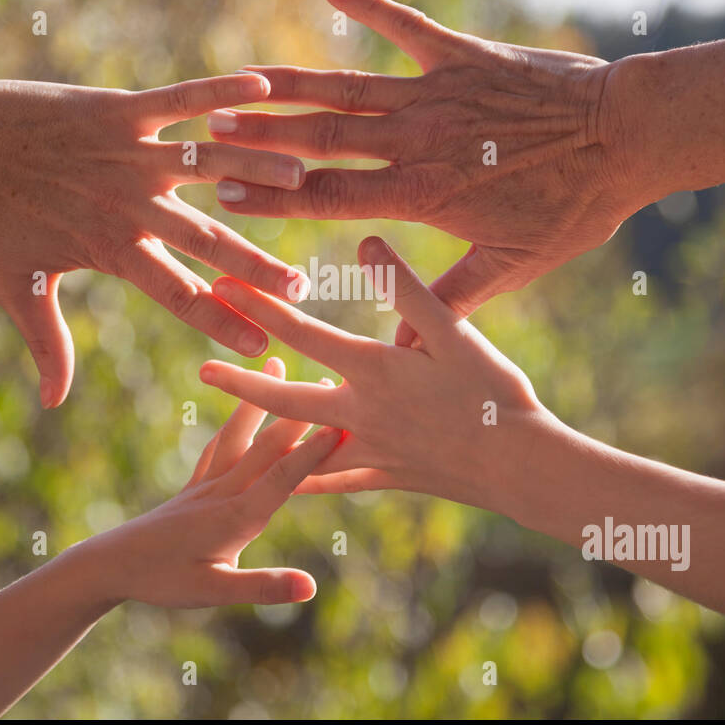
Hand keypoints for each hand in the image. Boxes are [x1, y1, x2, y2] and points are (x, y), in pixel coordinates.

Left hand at [0, 72, 310, 407]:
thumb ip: (49, 345)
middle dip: (257, 266)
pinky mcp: (117, 110)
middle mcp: (128, 204)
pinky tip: (260, 86)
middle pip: (207, 239)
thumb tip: (54, 403)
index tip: (262, 345)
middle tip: (303, 287)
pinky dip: (218, 91)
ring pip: (206, 164)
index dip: (222, 321)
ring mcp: (127, 153)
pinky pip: (179, 100)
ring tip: (301, 178)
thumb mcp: (18, 288)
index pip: (179, 295)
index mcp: (111, 250)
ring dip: (256, 170)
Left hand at [83, 357, 340, 607]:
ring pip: (241, 436)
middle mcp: (224, 491)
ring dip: (263, 402)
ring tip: (276, 364)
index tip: (342, 425)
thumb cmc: (161, 582)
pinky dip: (235, 426)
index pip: (282, 478)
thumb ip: (263, 587)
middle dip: (298, 415)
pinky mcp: (194, 488)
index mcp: (236, 516)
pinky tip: (240, 416)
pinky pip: (219, 447)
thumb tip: (310, 587)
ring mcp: (208, 485)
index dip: (313, 453)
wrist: (108, 567)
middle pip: (267, 447)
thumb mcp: (214, 592)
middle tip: (327, 381)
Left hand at [197, 237, 553, 513]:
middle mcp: (358, 413)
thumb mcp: (455, 333)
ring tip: (239, 422)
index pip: (302, 333)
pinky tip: (289, 483)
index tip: (224, 286)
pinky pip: (335, 480)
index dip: (260, 307)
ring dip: (268, 432)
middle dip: (242, 381)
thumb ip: (408, 288)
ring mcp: (369, 450)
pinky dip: (308, 479)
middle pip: (283, 398)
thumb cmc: (494, 395)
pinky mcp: (387, 476)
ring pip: (301, 445)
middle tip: (203, 371)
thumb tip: (365, 241)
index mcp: (372, 370)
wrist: (521, 467)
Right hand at [208, 0, 644, 343]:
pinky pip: (406, 25)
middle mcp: (416, 140)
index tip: (226, 190)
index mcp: (422, 194)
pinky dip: (368, 5)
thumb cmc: (574, 206)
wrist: (628, 136)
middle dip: (262, 138)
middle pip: (322, 139)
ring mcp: (437, 92)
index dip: (273, 194)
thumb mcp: (513, 266)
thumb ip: (448, 303)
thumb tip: (402, 356)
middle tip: (208, 132)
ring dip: (291, 86)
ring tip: (242, 84)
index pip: (330, 196)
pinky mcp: (462, 55)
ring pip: (347, 88)